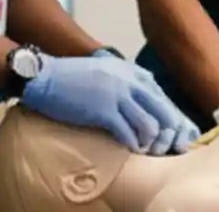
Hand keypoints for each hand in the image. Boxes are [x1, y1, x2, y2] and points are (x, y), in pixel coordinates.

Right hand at [21, 54, 196, 154]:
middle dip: (168, 130)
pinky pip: (127, 132)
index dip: (169, 115)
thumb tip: (143, 98)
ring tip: (145, 148)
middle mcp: (129, 82)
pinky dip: (133, 143)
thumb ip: (127, 80)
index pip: (161, 95)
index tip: (172, 130)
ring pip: (148, 123)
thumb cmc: (74, 77)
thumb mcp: (108, 70)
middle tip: (163, 144)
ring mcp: (117, 96)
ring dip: (150, 140)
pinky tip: (132, 149)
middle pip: (162, 109)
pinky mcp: (103, 111)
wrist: (46, 77)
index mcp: (132, 72)